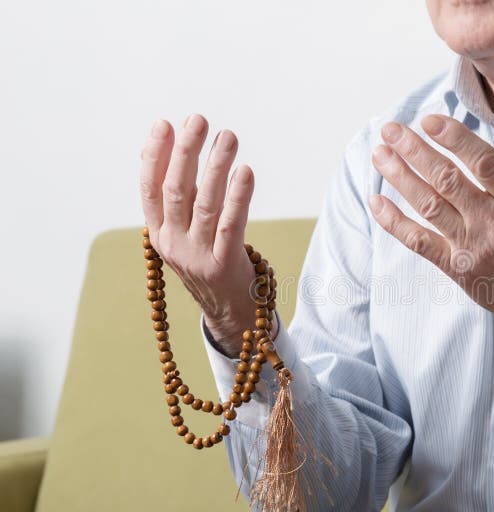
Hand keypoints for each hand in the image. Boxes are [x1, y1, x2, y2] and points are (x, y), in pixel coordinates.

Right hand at [139, 113, 269, 356]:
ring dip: (216, 165)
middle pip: (176, 190)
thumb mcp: (185, 232)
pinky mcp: (224, 264)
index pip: (149, 188)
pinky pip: (230, 224)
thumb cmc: (211, 259)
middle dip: (186, 151)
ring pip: (204, 203)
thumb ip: (178, 197)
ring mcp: (197, 255)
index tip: (164, 124)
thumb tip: (168, 146)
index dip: (154, 155)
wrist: (231, 311)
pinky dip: (238, 196)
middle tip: (199, 120)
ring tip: (228, 136)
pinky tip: (245, 171)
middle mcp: (173, 243)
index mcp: (160, 233)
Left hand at [369, 116, 493, 365]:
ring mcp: (473, 248)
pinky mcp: (458, 269)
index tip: (429, 120)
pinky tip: (376, 201)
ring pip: (429, 207)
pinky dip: (395, 222)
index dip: (454, 139)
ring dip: (400, 178)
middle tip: (390, 128)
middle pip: (447, 181)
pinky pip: (419, 243)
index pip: (484, 163)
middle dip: (414, 151)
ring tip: (379, 154)